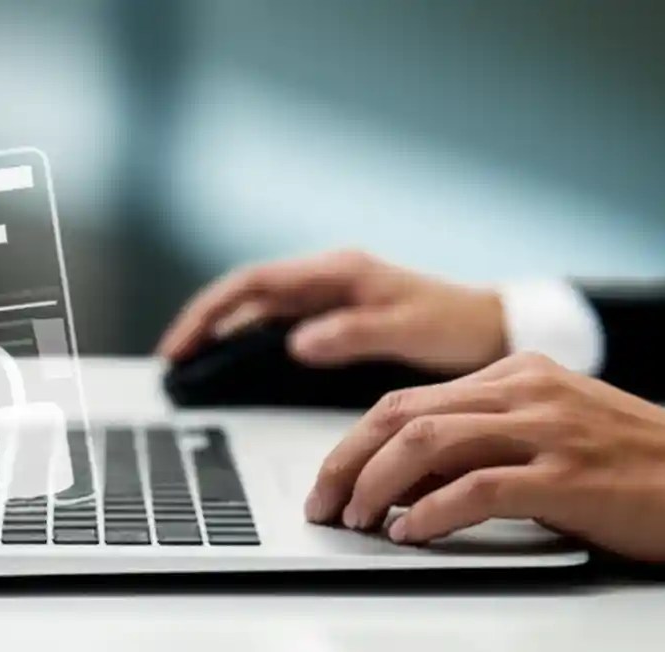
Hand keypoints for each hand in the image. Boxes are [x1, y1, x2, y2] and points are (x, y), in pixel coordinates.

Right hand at [156, 250, 508, 373]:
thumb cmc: (457, 325)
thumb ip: (353, 334)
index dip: (211, 312)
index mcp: (338, 272)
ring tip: (190, 366)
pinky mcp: (336, 319)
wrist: (493, 326)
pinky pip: (278, 327)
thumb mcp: (408, 330)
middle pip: (247, 295)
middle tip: (172, 361)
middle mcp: (327, 279)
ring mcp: (329, 298)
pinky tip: (234, 366)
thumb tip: (296, 343)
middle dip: (204, 323)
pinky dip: (248, 343)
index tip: (183, 345)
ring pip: (258, 311)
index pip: (255, 284)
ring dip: (222, 333)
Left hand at [305, 352, 664, 566]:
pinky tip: (409, 533)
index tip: (329, 479)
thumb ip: (485, 440)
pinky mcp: (568, 477)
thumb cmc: (636, 463)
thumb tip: (404, 481)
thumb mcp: (552, 430)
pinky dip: (430, 512)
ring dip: (376, 485)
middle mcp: (525, 391)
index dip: (356, 442)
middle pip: (404, 415)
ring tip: (355, 520)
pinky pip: (478, 488)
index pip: (410, 401)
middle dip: (347, 460)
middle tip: (322, 503)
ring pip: (428, 443)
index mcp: (517, 373)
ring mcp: (547, 430)